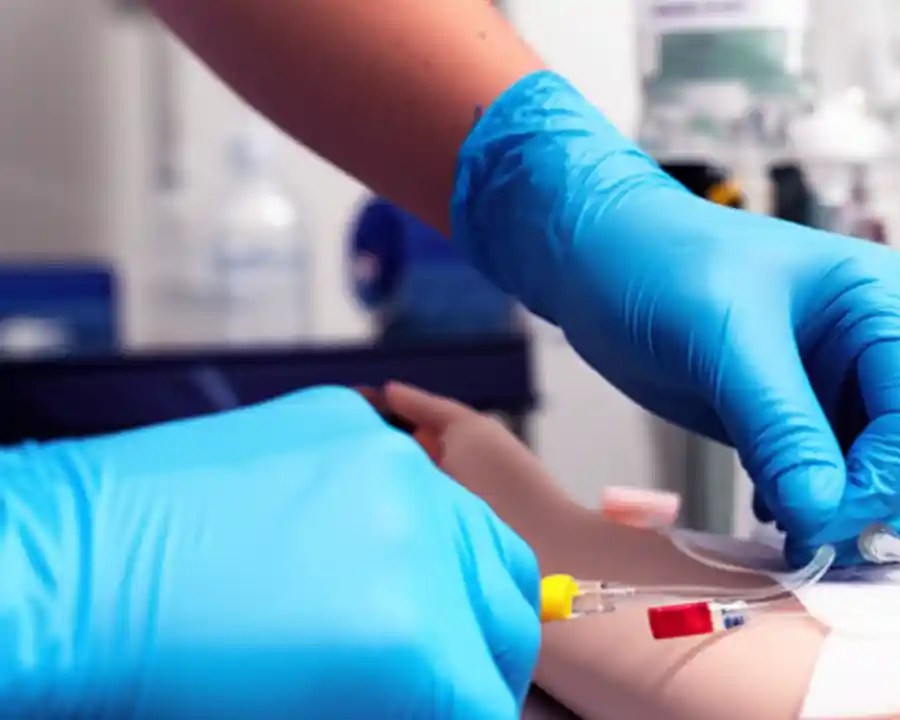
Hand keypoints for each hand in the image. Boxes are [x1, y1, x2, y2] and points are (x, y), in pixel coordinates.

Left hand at [0, 387, 538, 717]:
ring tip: (426, 612)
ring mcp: (386, 465)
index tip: (452, 711)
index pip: (487, 699)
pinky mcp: (346, 423)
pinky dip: (401, 520)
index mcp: (409, 640)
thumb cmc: (159, 677)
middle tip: (460, 679)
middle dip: (490, 659)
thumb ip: (402, 701)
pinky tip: (354, 543)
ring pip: (481, 536)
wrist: (66, 573)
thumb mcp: (310, 715)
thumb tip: (438, 692)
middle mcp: (419, 538)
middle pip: (511, 614)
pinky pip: (409, 479)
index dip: (472, 713)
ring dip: (467, 584)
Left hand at [453, 71, 899, 565]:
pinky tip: (771, 514)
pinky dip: (811, 508)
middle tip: (815, 546)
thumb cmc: (658, 264)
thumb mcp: (722, 340)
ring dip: (843, 515)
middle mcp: (873, 346)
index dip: (888, 482)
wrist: (594, 259)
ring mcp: (837, 385)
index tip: (827, 524)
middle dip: (875, 506)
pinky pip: (829, 480)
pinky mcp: (798, 418)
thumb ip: (780, 426)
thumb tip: (824, 514)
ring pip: (876, 475)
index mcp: (880, 304)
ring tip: (789, 537)